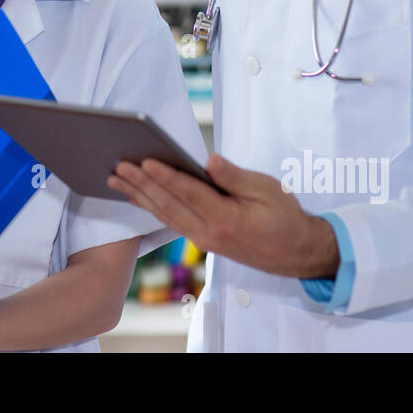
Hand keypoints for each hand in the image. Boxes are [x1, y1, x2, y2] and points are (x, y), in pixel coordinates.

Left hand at [108, 154, 338, 279]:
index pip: (189, 193)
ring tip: (116, 178)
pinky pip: (171, 222)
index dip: (165, 176)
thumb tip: (209, 161)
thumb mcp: (267, 190)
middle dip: (141, 184)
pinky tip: (135, 197)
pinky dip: (151, 208)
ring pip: (165, 215)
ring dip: (138, 195)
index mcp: (226, 218)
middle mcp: (209, 233)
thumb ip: (235, 176)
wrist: (296, 252)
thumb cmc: (284, 216)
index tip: (144, 160)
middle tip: (118, 165)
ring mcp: (204, 240)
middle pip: (168, 205)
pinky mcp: (203, 241)